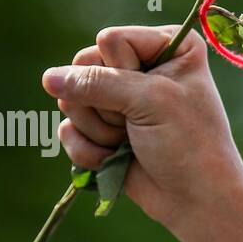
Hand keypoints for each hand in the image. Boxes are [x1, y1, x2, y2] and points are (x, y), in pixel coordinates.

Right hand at [41, 25, 242, 228]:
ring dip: (99, 130)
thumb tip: (47, 78)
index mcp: (165, 45)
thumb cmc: (187, 143)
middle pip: (84, 67)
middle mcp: (140, 66)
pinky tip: (115, 160)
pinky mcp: (101, 130)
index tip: (153, 98)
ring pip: (71, 100)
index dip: (120, 72)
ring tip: (131, 142)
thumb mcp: (148, 101)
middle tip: (138, 124)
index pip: (108, 40)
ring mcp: (118, 99)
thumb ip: (95, 84)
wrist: (195, 201)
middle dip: (105, 105)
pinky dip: (88, 151)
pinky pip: (68, 130)